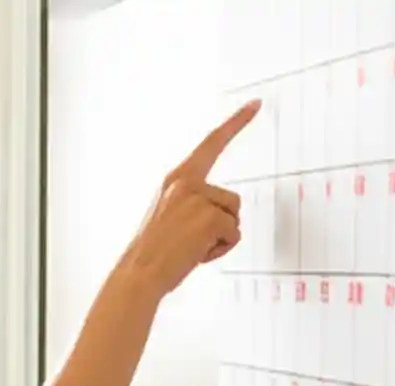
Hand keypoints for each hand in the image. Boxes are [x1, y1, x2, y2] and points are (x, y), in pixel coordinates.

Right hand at [117, 99, 261, 296]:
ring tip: (190, 248)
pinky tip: (196, 254)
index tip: (255, 104)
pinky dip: (220, 249)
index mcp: (176, 179)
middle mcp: (186, 183)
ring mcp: (199, 198)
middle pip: (230, 200)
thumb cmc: (152, 252)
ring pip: (233, 218)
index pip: (211, 144)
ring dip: (219, 238)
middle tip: (189, 243)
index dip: (235, 123)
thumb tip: (217, 215)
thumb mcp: (168, 215)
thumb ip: (191, 203)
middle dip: (221, 224)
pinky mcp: (211, 218)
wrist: (139, 273)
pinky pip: (233, 234)